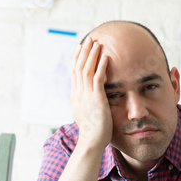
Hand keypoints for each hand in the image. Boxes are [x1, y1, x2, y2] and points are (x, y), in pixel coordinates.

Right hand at [71, 37, 111, 151]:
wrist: (91, 141)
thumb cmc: (92, 132)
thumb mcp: (86, 114)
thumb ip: (87, 103)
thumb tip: (90, 99)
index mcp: (75, 96)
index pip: (74, 72)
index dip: (77, 58)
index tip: (80, 48)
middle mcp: (78, 93)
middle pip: (78, 67)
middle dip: (84, 52)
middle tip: (88, 39)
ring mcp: (86, 95)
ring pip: (87, 69)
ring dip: (92, 55)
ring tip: (97, 43)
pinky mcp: (96, 98)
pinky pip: (98, 78)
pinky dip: (101, 66)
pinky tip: (106, 57)